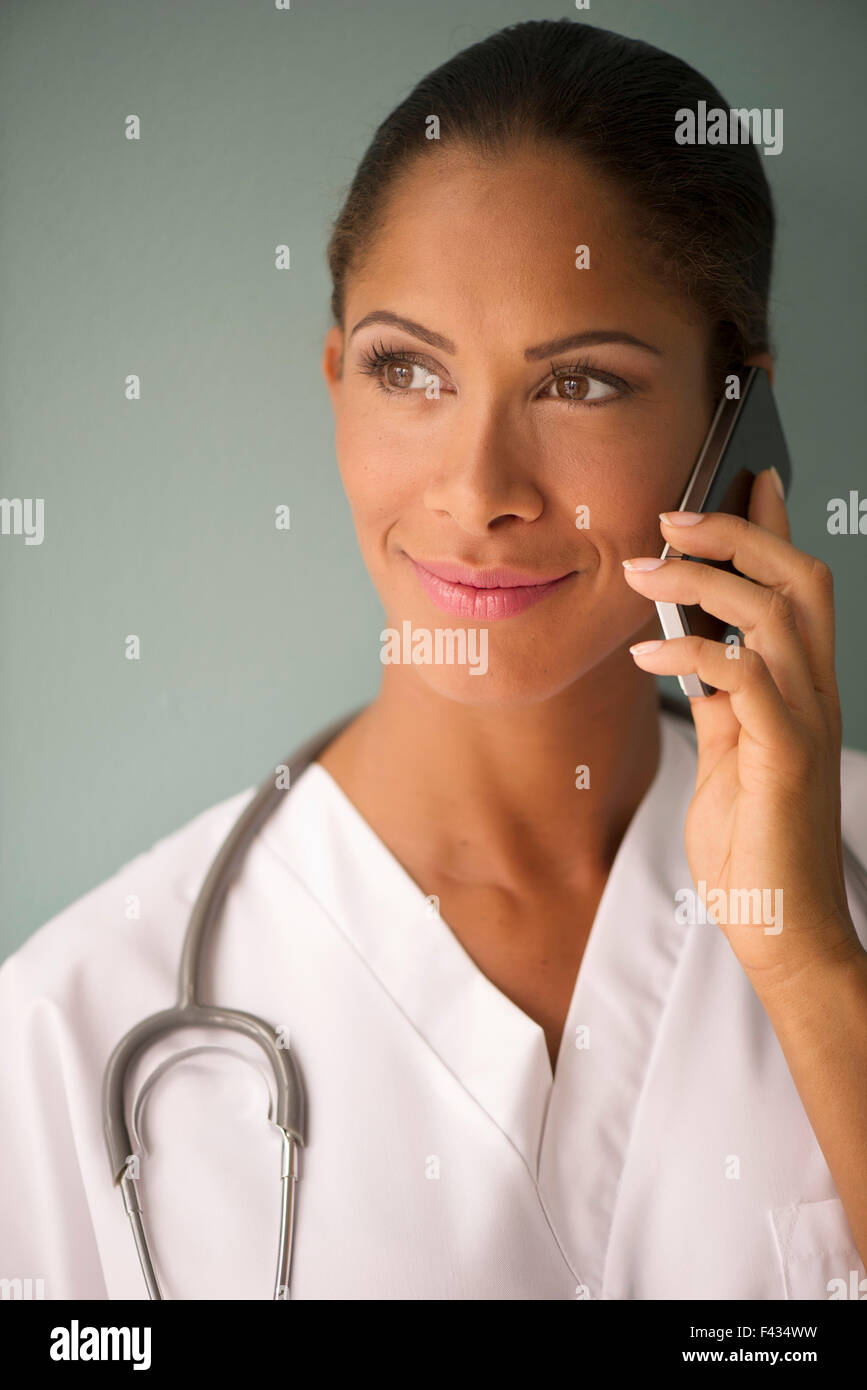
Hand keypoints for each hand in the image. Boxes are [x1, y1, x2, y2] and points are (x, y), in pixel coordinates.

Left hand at [622, 467, 863, 987]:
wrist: (780, 925)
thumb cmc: (753, 844)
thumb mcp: (728, 755)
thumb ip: (721, 701)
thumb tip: (692, 652)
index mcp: (800, 689)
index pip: (799, 588)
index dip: (774, 527)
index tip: (743, 476)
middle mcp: (813, 695)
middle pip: (800, 580)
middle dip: (738, 534)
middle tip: (671, 517)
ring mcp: (804, 724)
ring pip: (778, 616)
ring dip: (706, 583)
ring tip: (643, 572)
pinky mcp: (784, 758)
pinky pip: (747, 682)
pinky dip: (695, 656)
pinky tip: (649, 656)